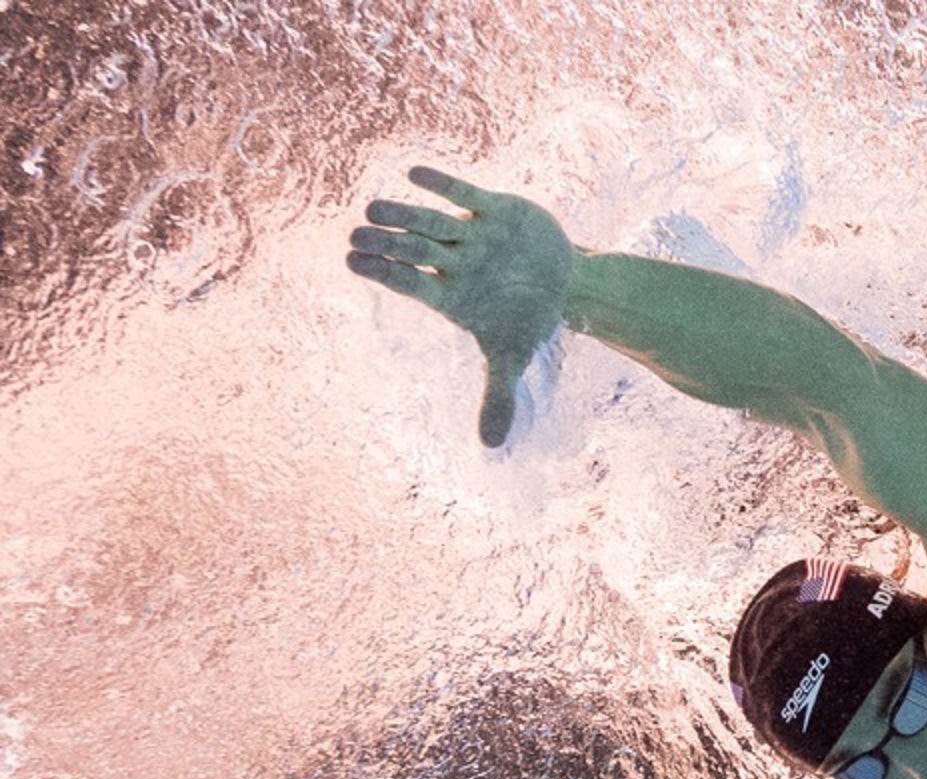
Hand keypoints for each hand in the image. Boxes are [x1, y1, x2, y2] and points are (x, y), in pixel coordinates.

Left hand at [347, 167, 572, 446]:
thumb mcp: (513, 357)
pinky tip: (414, 173)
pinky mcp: (495, 210)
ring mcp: (472, 236)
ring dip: (404, 214)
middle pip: (413, 251)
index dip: (382, 273)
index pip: (408, 284)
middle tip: (355, 235)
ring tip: (373, 207)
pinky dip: (442, 185)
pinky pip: (464, 195)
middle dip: (387, 244)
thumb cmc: (525, 319)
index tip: (352, 262)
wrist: (563, 284)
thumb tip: (491, 447)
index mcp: (449, 295)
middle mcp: (454, 263)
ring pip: (432, 223)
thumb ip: (498, 396)